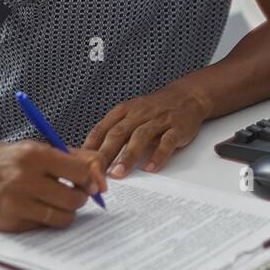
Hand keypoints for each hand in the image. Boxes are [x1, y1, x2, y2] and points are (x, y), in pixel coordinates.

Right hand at [0, 140, 106, 231]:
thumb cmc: (16, 159)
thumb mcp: (44, 149)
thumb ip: (79, 159)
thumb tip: (103, 181)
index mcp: (35, 155)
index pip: (80, 173)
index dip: (90, 180)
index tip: (89, 183)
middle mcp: (23, 179)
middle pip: (73, 199)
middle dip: (80, 198)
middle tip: (74, 194)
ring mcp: (14, 203)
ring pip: (62, 218)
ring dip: (66, 212)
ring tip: (58, 202)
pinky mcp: (9, 222)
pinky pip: (43, 227)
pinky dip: (45, 219)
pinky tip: (36, 208)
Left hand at [82, 83, 211, 177]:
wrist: (187, 96)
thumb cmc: (154, 109)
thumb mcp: (130, 114)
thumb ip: (113, 131)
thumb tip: (92, 155)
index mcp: (124, 111)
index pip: (103, 128)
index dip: (91, 146)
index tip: (82, 163)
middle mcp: (140, 113)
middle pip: (119, 133)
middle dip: (106, 154)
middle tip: (96, 172)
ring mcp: (159, 120)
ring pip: (141, 136)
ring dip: (128, 156)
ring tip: (119, 173)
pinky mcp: (177, 128)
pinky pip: (167, 142)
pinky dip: (158, 155)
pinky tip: (150, 168)